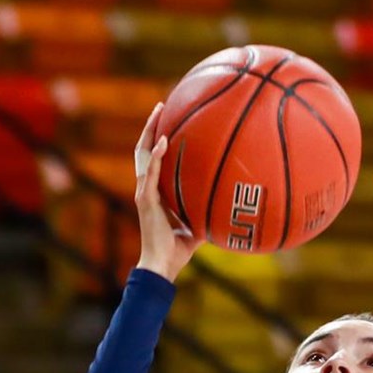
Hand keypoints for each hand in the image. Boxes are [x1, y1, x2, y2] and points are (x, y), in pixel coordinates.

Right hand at [133, 102, 197, 282]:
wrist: (161, 266)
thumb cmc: (177, 251)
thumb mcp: (197, 227)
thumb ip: (208, 214)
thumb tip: (229, 209)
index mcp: (156, 192)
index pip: (154, 159)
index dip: (159, 140)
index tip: (170, 120)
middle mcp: (147, 188)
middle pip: (145, 149)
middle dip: (152, 126)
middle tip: (162, 105)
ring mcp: (144, 192)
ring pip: (143, 154)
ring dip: (150, 131)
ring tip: (159, 111)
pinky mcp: (144, 200)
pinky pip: (149, 172)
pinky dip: (156, 156)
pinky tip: (163, 140)